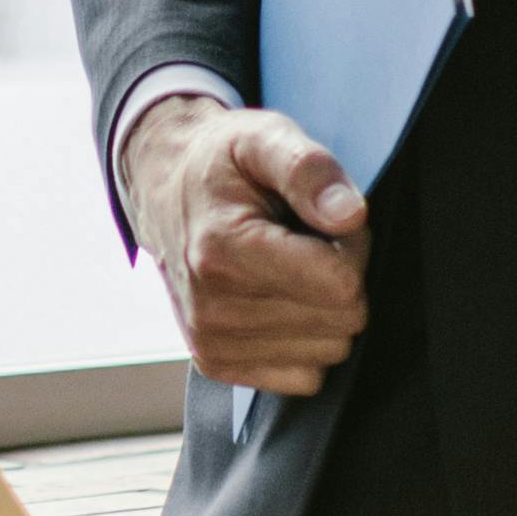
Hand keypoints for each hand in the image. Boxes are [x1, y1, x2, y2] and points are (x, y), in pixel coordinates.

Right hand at [121, 94, 369, 399]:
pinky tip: (281, 300)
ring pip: (329, 350)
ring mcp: (213, 342)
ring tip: (293, 266)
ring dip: (325, 309)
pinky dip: (306, 341)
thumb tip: (350, 216)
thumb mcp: (264, 138)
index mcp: (223, 250)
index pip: (341, 285)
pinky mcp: (217, 364)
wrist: (164, 189)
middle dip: (343, 278)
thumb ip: (309, 170)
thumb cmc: (222, 162)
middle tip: (310, 241)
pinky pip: (305, 377)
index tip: (325, 221)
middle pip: (342, 321)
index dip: (352, 247)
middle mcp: (212, 307)